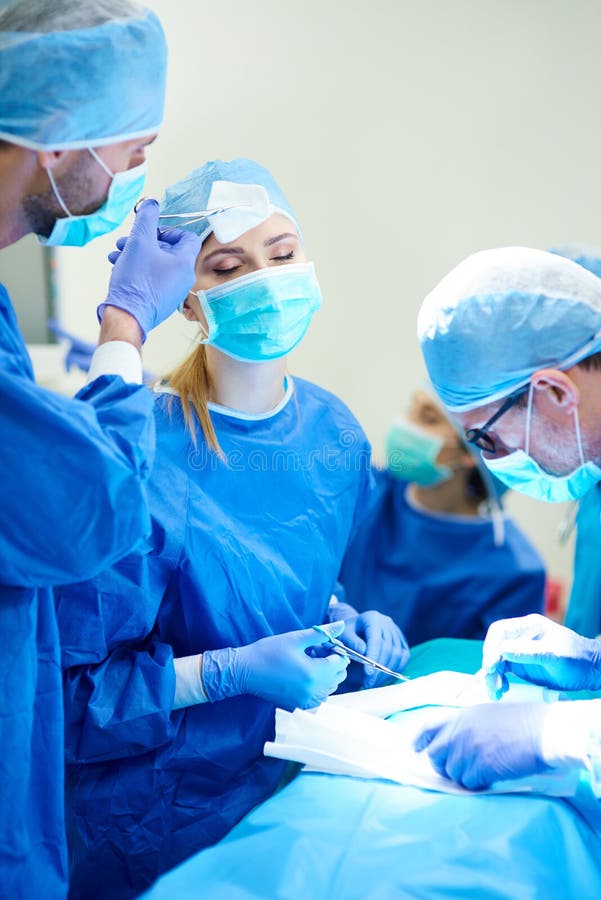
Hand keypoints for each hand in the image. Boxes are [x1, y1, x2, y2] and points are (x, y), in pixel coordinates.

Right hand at [97, 199, 200, 341]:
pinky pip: (152, 278)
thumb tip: (151, 203)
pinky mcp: (161, 300)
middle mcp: (184, 278)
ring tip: (118, 252)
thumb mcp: (139, 240)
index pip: (188, 237)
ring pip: (156, 263)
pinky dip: (138, 268)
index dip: (168, 229)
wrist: (126, 316)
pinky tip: (119, 265)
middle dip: (145, 241)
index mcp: (185, 263)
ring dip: (137, 253)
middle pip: (168, 250)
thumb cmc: (135, 280)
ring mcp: (173, 291)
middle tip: (127, 240)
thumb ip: (146, 217)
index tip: (151, 231)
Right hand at [200, 621, 349, 710]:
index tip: (321, 643)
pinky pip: (320, 696)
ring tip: (307, 661)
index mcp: (315, 674)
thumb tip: (342, 625)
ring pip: (330, 687)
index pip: (341, 662)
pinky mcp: (300, 706)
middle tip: (314, 651)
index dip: (335, 650)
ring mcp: (307, 702)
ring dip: (325, 673)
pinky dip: (317, 685)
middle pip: (339, 676)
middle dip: (331, 662)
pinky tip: (303, 674)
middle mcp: (314, 692)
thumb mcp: (296, 638)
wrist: (245, 671)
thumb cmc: (268, 652)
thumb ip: (322, 633)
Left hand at [328, 602, 408, 687]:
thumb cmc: (348, 631)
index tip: (367, 674)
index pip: (376, 640)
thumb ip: (352, 642)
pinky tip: (384, 677)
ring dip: (387, 672)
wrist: (356, 626)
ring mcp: (396, 632)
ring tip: (374, 683)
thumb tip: (363, 652)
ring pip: (397, 655)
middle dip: (378, 670)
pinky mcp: (401, 641)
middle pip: (388, 649)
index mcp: (372, 618)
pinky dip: (396, 669)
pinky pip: (404, 657)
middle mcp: (387, 623)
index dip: (373, 657)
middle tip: (368, 684)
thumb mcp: (344, 633)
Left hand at [415, 702, 550, 790]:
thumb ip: (467, 726)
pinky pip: (469, 783)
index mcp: (460, 716)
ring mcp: (467, 750)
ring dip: (465, 776)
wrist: (541, 731)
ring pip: (453, 773)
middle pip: (435, 756)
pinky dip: (478, 784)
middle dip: (443, 766)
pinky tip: (492, 776)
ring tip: (483, 769)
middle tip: (459, 769)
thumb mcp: (487, 713)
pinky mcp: (479, 768)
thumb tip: (457, 742)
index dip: (419, 739)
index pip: (428, 726)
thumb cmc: (521, 720)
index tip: (415, 749)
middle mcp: (458, 732)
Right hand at [482, 613, 600, 698]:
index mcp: (528, 626)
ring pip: (497, 662)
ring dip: (493, 677)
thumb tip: (501, 650)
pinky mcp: (522, 666)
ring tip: (496, 693)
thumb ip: (528, 652)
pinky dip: (500, 681)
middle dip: (490, 667)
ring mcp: (520, 652)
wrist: (591, 671)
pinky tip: (503, 691)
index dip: (491, 648)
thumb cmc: (577, 658)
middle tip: (492, 685)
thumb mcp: (554, 655)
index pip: (499, 632)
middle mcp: (520, 637)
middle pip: (495, 648)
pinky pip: (504, 672)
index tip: (490, 666)